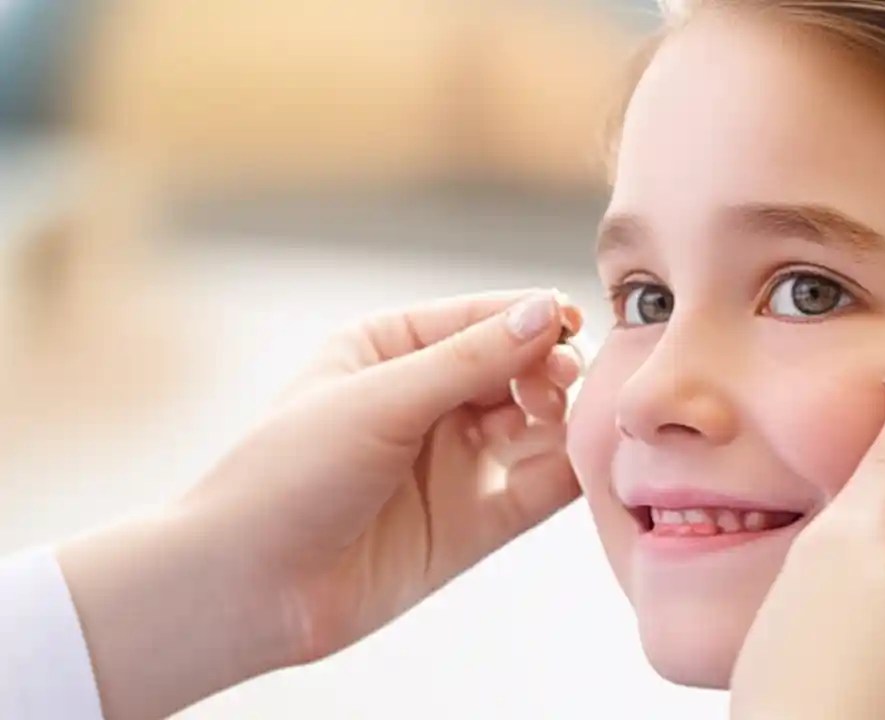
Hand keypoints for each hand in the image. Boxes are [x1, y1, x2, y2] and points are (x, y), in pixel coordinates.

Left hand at [58, 289, 584, 718]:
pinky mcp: (471, 522)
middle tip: (558, 382)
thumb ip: (469, 360)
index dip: (530, 318)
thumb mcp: (379, 401)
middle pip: (515, 370)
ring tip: (554, 422)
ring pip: (534, 426)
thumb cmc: (286, 476)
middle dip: (545, 369)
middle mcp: (426, 400)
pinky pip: (534, 488)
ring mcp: (452, 462)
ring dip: (557, 419)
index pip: (480, 319)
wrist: (245, 590)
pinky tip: (577, 463)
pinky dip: (563, 472)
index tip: (573, 323)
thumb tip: (547, 311)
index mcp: (391, 350)